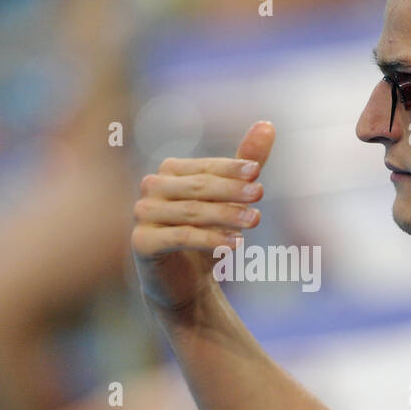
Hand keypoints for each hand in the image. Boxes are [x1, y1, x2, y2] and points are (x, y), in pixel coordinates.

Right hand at [131, 120, 274, 314]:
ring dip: (225, 215)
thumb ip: (246, 163)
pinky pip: (180, 236)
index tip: (257, 173)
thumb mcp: (231, 199)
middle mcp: (151, 188)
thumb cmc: (207, 236)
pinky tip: (234, 245)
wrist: (185, 284)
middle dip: (231, 190)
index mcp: (170, 171)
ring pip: (190, 212)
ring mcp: (143, 215)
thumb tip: (268, 124)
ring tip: (254, 220)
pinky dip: (209, 239)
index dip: (231, 168)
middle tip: (259, 195)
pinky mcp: (142, 242)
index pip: (204, 166)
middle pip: (198, 187)